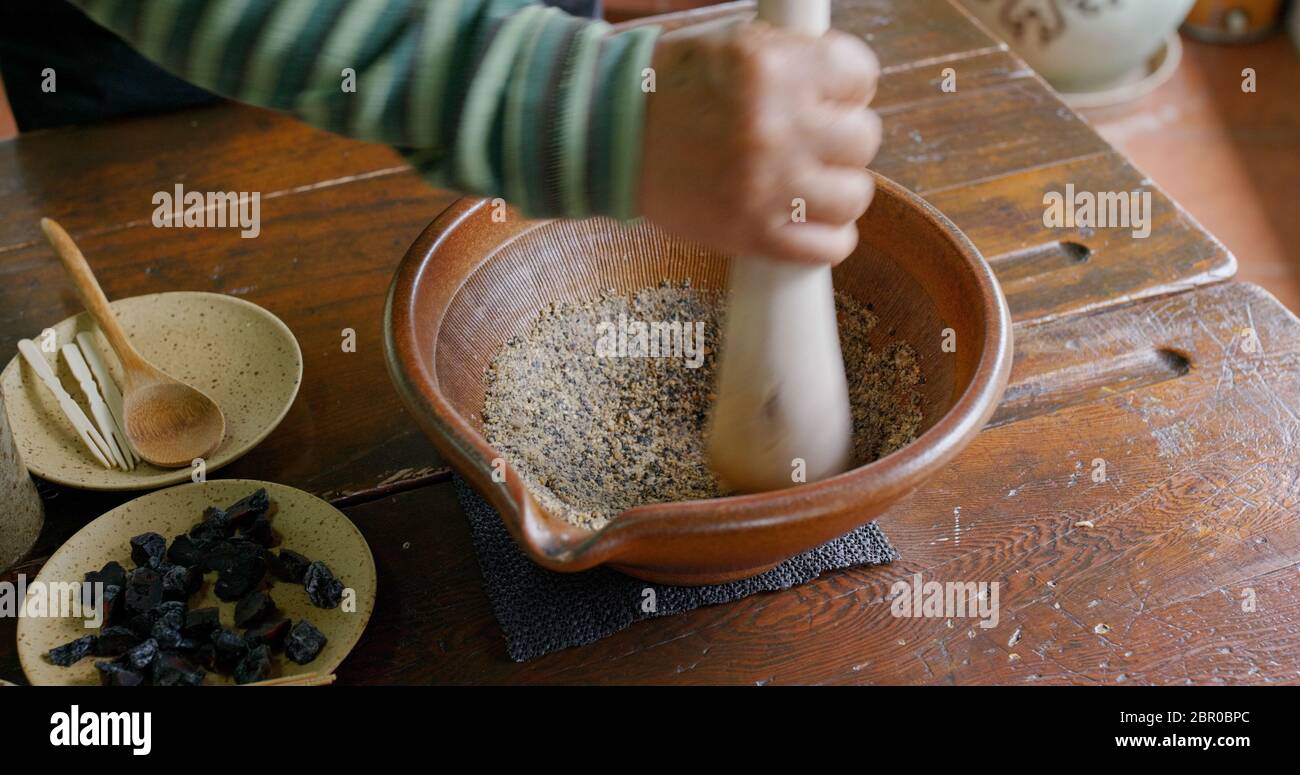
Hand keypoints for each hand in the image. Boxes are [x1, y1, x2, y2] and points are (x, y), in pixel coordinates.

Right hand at [638, 19, 880, 264]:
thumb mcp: (734, 44)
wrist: (609, 139)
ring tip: (807, 182)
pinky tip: (806, 222)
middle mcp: (777, 127)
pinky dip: (826, 238)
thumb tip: (846, 81)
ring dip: (836, 189)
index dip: (845, 85)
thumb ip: (793, 56)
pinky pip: (831, 247)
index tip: (827, 96)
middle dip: (839, 137)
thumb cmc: (672, 90)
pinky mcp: (754, 235)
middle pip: (863, 138)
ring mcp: (768, 187)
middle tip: (809, 140)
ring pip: (854, 195)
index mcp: (773, 69)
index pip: (861, 75)